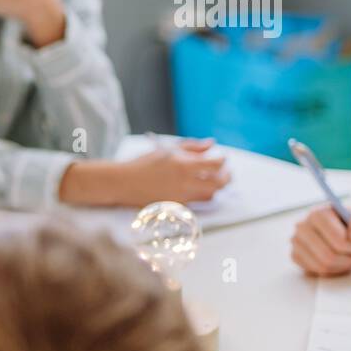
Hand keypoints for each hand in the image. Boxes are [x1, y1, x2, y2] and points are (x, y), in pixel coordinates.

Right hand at [113, 138, 229, 204]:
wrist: (124, 182)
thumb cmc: (144, 163)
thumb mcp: (167, 150)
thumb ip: (192, 147)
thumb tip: (211, 144)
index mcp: (184, 165)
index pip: (215, 164)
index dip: (223, 160)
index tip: (221, 158)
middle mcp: (185, 183)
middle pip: (219, 184)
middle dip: (226, 177)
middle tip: (225, 172)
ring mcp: (181, 197)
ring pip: (210, 195)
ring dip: (215, 187)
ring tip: (212, 180)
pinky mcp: (176, 206)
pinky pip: (196, 201)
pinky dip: (201, 194)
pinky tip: (196, 187)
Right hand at [291, 190, 350, 276]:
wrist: (346, 225)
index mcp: (317, 213)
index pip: (338, 242)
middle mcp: (301, 226)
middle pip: (328, 256)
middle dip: (349, 260)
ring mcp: (296, 241)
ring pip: (322, 266)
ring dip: (342, 266)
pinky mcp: (295, 254)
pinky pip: (316, 271)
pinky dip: (332, 270)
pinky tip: (340, 261)